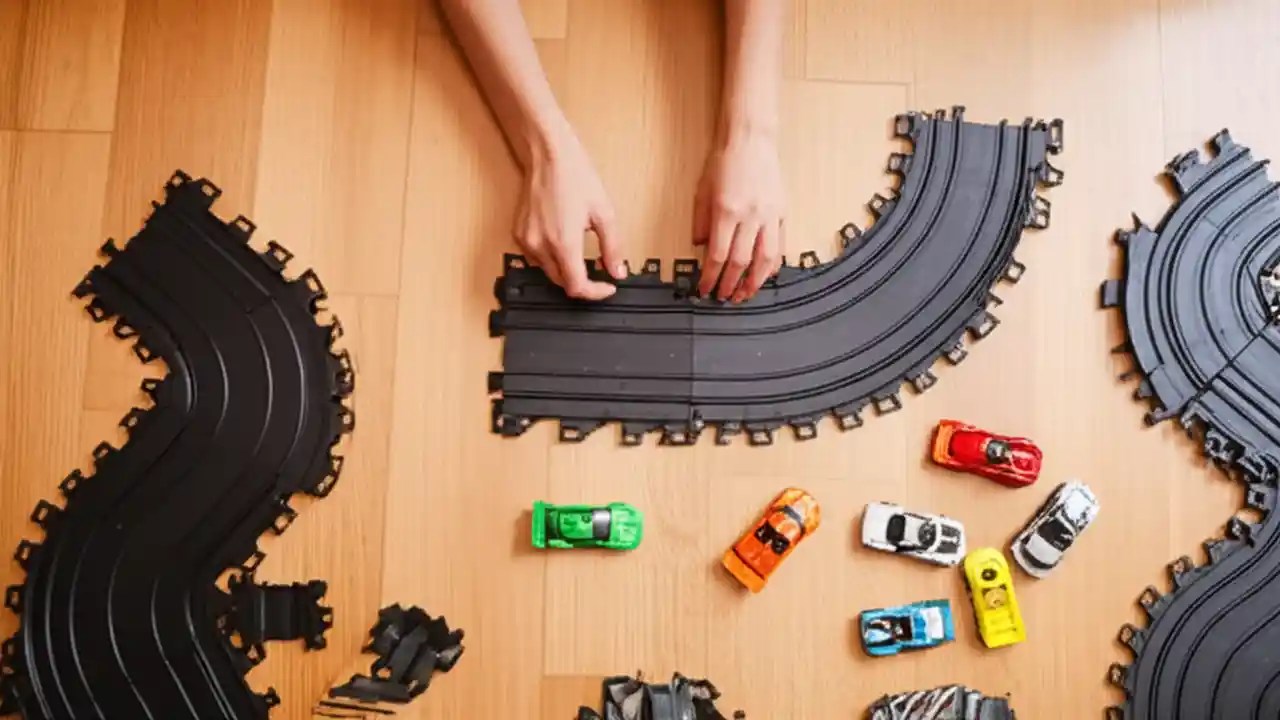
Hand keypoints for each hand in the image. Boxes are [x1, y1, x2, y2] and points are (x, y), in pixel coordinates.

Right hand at [514, 129, 624, 300]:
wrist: (549, 155)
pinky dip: (552, 259)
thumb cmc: (575, 176)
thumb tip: (618, 271)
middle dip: (582, 281)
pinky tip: (563, 243)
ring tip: (582, 255)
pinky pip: (537, 259)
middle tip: (599, 270)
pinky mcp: (519, 234)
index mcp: (563, 242)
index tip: (607, 287)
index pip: (577, 287)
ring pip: (549, 272)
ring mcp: (527, 241)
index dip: (595, 293)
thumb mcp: (604, 213)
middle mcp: (541, 246)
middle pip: (562, 283)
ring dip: (566, 271)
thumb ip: (613, 247)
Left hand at [693, 130, 785, 300]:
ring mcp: (769, 215)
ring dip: (755, 281)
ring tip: (746, 294)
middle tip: (724, 298)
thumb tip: (702, 248)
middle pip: (741, 262)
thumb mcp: (702, 190)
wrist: (751, 140)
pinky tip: (766, 275)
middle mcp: (750, 216)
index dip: (711, 277)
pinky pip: (780, 245)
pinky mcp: (782, 212)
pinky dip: (773, 265)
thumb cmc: (724, 162)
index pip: (718, 255)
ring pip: (765, 259)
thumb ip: (701, 221)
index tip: (705, 289)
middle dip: (731, 284)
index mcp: (727, 210)